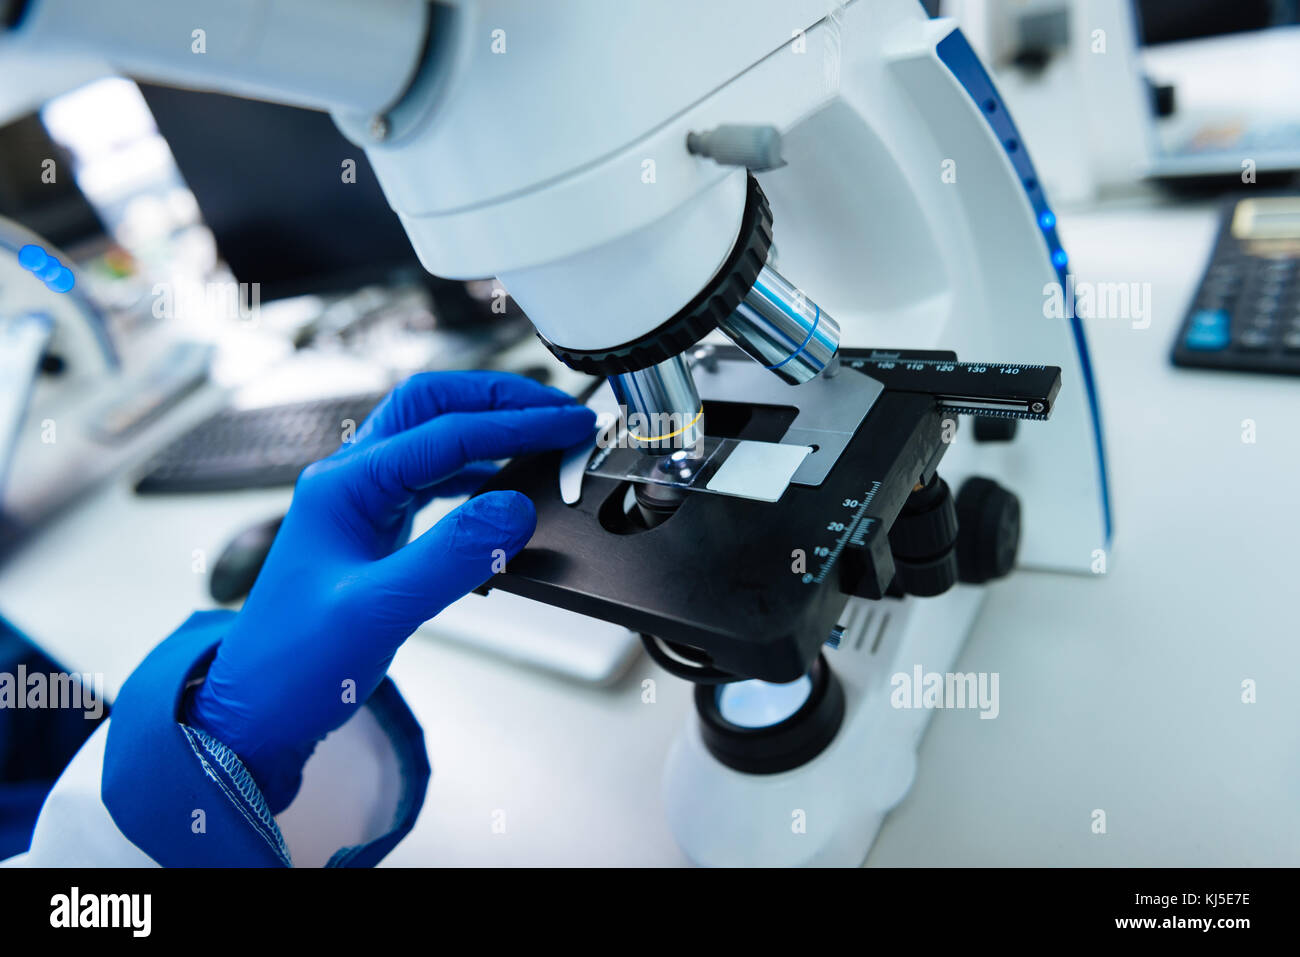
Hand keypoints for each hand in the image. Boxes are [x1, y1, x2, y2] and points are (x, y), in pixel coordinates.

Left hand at [184, 371, 594, 809]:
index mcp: (344, 485)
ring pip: (433, 437)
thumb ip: (450, 556)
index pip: (446, 434)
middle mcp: (351, 480)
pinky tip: (506, 488)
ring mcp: (362, 501)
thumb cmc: (294, 663)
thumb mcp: (377, 611)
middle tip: (558, 411)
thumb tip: (514, 510)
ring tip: (542, 439)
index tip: (568, 426)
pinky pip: (434, 478)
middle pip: (432, 406)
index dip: (515, 425)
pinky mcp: (376, 528)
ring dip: (489, 430)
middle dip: (498, 400)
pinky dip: (478, 471)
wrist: (259, 709)